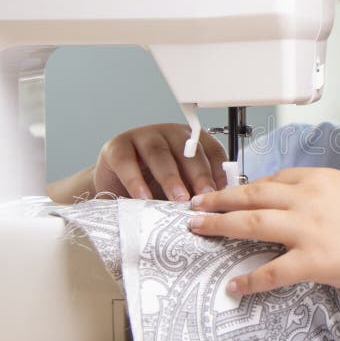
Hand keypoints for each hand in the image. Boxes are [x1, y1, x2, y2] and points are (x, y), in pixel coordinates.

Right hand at [94, 123, 227, 200]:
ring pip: (160, 154)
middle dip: (199, 175)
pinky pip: (127, 162)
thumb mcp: (182, 186)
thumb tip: (219, 207)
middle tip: (204, 197)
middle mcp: (170, 133)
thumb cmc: (154, 185)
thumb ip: (198, 190)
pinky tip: (143, 198)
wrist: (116, 185)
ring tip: (178, 199)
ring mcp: (143, 136)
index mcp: (193, 140)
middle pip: (188, 150)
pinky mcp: (117, 147)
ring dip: (171, 178)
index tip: (223, 192)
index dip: (219, 171)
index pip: (212, 150)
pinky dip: (136, 181)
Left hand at [188, 167, 339, 296]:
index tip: (234, 191)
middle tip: (197, 204)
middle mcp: (310, 197)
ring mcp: (309, 228)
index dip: (248, 186)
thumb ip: (328, 199)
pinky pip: (271, 271)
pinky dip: (249, 280)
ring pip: (251, 223)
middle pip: (252, 195)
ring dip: (219, 226)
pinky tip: (235, 286)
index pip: (274, 179)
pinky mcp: (314, 260)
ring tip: (198, 229)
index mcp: (323, 179)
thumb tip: (310, 214)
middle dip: (219, 200)